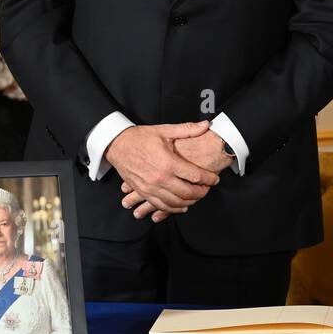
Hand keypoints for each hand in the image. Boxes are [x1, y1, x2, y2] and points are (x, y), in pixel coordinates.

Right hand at [106, 121, 220, 222]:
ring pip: (175, 203)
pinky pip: (161, 206)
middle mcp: (161, 178)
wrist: (117, 145)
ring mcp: (151, 188)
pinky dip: (173, 209)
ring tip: (197, 197)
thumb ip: (187, 130)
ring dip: (189, 202)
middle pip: (188, 193)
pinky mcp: (143, 192)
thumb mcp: (165, 130)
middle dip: (201, 193)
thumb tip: (206, 125)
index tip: (215, 179)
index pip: (196, 176)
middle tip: (207, 189)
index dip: (209, 179)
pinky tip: (181, 206)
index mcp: (169, 163)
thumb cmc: (140, 138)